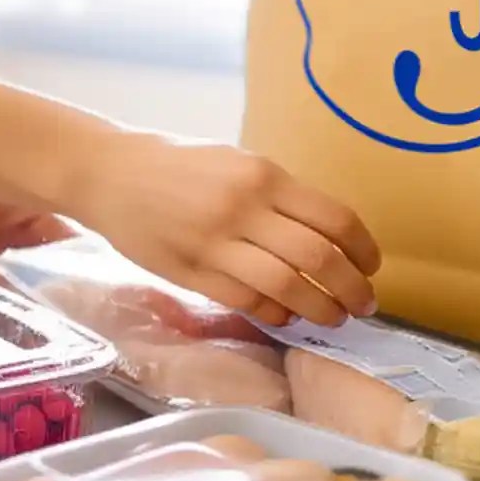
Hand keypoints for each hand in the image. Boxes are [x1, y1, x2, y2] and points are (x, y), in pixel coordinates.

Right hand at [67, 133, 380, 327]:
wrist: (108, 174)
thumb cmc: (176, 165)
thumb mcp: (235, 162)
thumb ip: (277, 196)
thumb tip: (325, 237)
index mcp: (262, 175)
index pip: (334, 218)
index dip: (363, 249)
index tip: (371, 267)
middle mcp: (243, 208)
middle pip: (318, 258)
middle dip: (350, 288)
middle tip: (362, 305)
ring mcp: (215, 244)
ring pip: (286, 287)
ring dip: (318, 309)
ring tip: (332, 318)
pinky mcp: (190, 273)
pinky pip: (245, 301)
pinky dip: (274, 313)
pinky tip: (285, 315)